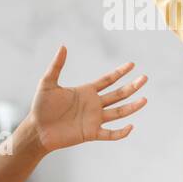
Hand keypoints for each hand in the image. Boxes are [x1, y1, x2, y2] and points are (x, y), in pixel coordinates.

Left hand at [27, 46, 147, 152]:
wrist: (37, 130)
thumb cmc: (41, 107)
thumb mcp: (47, 83)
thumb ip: (56, 66)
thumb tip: (63, 46)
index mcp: (86, 91)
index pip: (108, 80)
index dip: (120, 72)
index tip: (132, 64)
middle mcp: (94, 105)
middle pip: (118, 94)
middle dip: (132, 86)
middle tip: (145, 78)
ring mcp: (94, 119)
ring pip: (118, 112)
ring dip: (132, 107)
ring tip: (145, 99)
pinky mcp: (91, 133)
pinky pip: (110, 134)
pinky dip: (121, 132)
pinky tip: (130, 127)